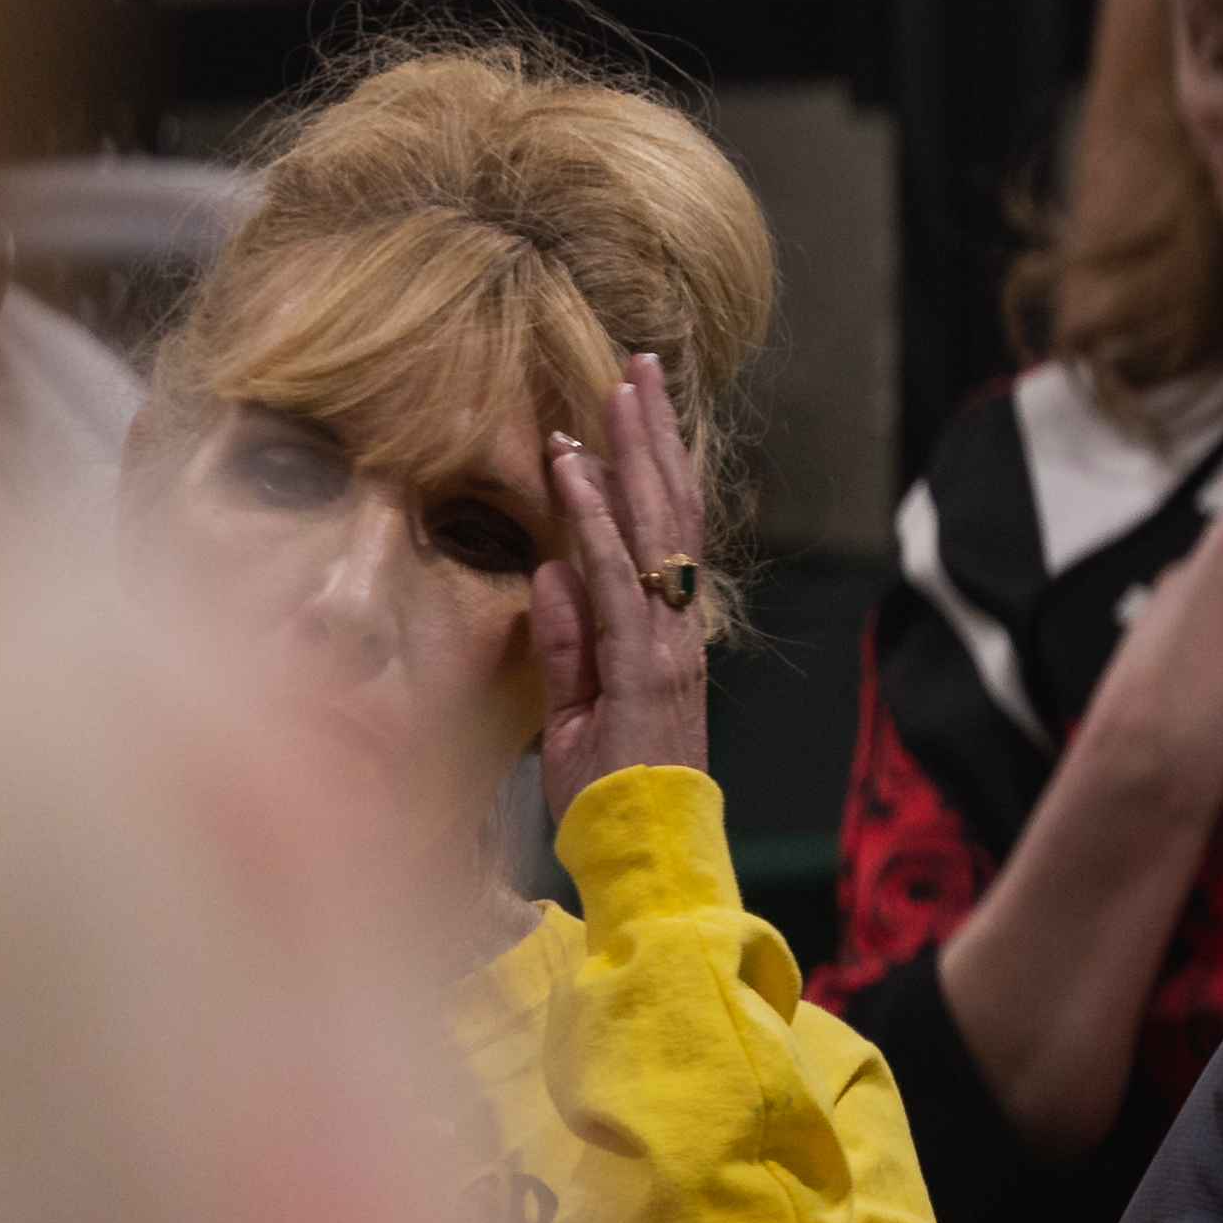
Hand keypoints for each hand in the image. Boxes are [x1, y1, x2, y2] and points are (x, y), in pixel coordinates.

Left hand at [528, 348, 716, 813]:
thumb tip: (546, 570)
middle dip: (652, 435)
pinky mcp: (644, 664)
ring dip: (633, 454)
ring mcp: (666, 641)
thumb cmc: (612, 794)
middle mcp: (675, 626)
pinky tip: (575, 472)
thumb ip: (565, 642)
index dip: (642, 466)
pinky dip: (595, 520)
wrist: (646, 855)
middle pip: (669, 510)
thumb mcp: (575, 711)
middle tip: (637, 367)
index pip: (659, 531)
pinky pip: (616, 576)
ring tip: (618, 390)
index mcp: (665, 633)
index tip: (616, 410)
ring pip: (656, 527)